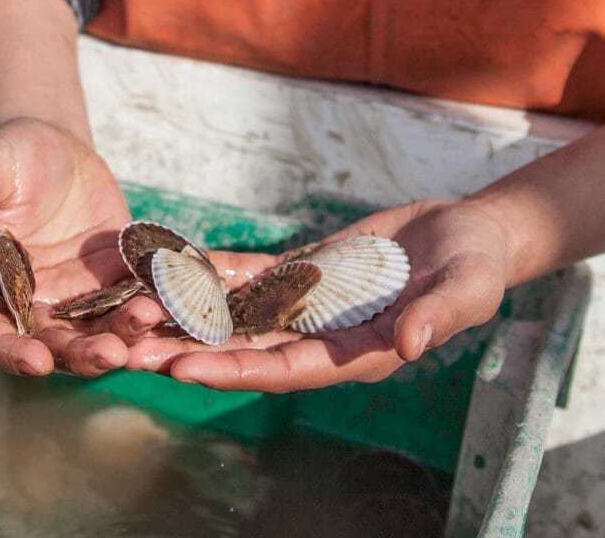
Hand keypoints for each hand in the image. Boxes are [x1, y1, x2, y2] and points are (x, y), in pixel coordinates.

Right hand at [0, 117, 164, 377]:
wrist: (52, 146)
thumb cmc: (7, 156)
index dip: (12, 350)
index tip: (34, 363)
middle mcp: (32, 301)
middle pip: (53, 344)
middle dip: (81, 354)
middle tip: (110, 356)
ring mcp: (76, 296)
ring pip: (98, 330)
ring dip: (123, 335)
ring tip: (150, 319)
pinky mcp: (114, 281)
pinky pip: (134, 301)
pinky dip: (153, 306)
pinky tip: (175, 302)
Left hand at [123, 198, 512, 391]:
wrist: (472, 234)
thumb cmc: (477, 267)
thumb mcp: (469, 290)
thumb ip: (438, 317)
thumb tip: (410, 346)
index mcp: (359, 352)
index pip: (286, 370)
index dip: (235, 370)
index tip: (186, 371)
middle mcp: (324, 335)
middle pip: (245, 350)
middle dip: (187, 352)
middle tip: (127, 353)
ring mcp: (310, 304)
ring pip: (236, 316)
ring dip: (185, 318)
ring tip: (127, 316)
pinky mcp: (305, 271)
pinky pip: (250, 275)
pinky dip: (210, 272)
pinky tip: (166, 267)